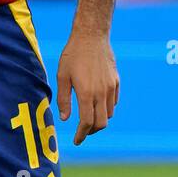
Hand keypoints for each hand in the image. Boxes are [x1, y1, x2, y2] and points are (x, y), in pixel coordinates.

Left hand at [56, 30, 118, 144]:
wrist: (92, 36)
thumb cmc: (73, 55)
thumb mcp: (62, 76)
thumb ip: (64, 99)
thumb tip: (65, 119)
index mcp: (86, 93)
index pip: (87, 122)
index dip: (81, 135)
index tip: (76, 140)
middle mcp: (101, 93)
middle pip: (101, 123)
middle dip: (91, 131)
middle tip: (82, 132)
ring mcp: (111, 87)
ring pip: (109, 114)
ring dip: (100, 120)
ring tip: (88, 118)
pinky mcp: (116, 81)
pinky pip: (114, 102)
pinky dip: (106, 109)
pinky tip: (97, 105)